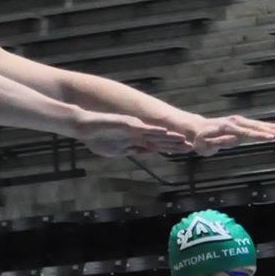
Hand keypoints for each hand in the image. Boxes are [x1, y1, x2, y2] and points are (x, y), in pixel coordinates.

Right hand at [73, 110, 189, 156]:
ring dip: (169, 138)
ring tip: (183, 140)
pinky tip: (164, 133)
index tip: (186, 151)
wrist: (82, 126)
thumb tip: (145, 152)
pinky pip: (142, 129)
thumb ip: (131, 150)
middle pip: (161, 140)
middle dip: (176, 144)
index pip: (159, 146)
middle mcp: (138, 133)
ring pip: (155, 134)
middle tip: (192, 147)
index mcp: (136, 140)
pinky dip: (153, 132)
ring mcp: (133, 127)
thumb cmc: (97, 138)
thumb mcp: (116, 150)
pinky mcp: (127, 123)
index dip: (172, 149)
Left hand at [185, 114, 274, 156]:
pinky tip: (274, 127)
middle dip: (267, 130)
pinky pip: (253, 123)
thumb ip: (220, 142)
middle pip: (252, 127)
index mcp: (226, 129)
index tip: (270, 138)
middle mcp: (232, 122)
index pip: (246, 133)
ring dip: (268, 126)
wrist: (195, 128)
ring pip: (254, 123)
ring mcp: (235, 120)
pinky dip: (264, 125)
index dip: (259, 136)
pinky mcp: (238, 121)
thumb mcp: (206, 145)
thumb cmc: (200, 141)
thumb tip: (236, 139)